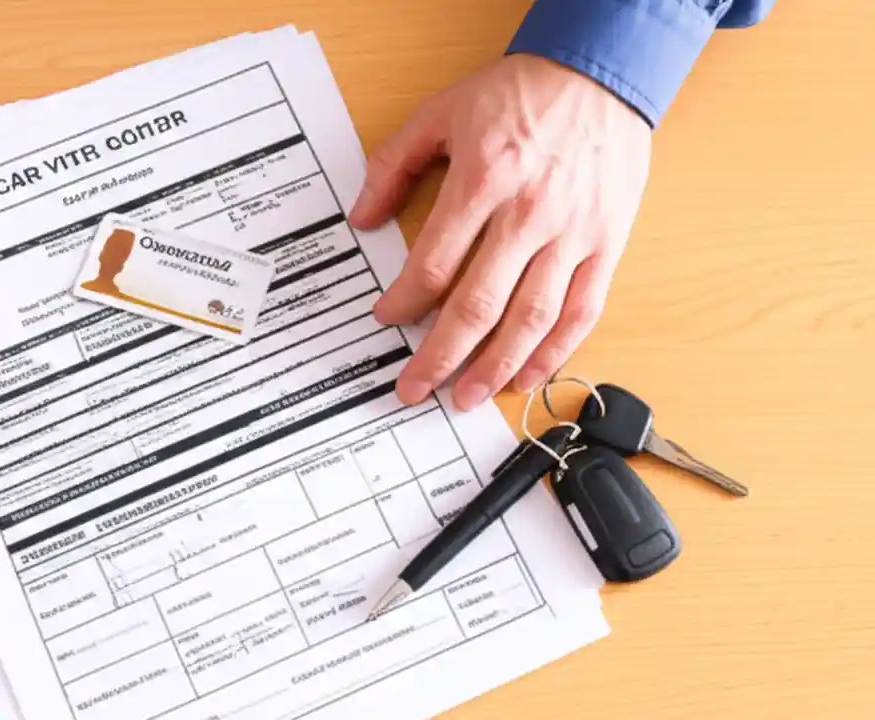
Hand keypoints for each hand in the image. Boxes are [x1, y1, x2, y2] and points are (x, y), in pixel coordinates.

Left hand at [350, 54, 650, 409]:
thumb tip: (362, 216)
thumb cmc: (522, 93)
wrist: (601, 72)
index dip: (403, 302)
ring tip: (467, 397)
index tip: (386, 318)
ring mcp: (573, 233)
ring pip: (532, 318)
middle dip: (441, 357)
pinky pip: (582, 310)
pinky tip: (529, 375)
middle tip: (415, 388)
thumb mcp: (441, 112)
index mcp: (484, 181)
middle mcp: (529, 214)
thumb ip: (393, 165)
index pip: (433, 264)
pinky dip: (556, 351)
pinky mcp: (606, 243)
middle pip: (478, 305)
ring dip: (496, 366)